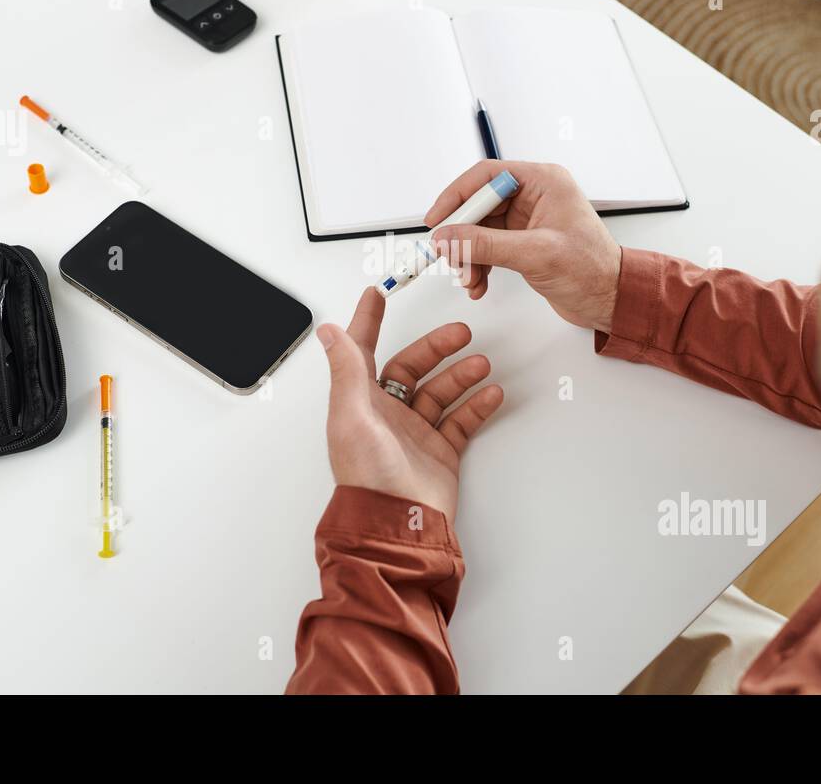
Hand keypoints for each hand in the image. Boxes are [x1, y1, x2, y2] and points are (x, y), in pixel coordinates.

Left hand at [316, 288, 504, 521]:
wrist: (398, 525)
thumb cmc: (368, 477)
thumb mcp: (352, 416)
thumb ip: (347, 370)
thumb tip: (329, 331)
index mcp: (360, 402)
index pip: (363, 351)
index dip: (368, 322)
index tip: (376, 296)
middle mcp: (386, 414)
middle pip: (412, 367)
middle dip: (436, 347)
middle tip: (460, 332)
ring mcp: (414, 433)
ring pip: (440, 391)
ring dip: (461, 375)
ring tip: (481, 364)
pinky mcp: (439, 452)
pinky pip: (461, 420)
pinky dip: (477, 406)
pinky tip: (491, 394)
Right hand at [425, 160, 622, 332]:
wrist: (610, 300)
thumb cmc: (592, 270)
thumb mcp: (535, 254)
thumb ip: (487, 245)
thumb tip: (449, 238)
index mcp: (543, 182)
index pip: (486, 176)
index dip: (456, 196)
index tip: (436, 219)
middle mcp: (534, 196)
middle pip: (479, 205)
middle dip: (462, 234)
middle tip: (448, 255)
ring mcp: (527, 220)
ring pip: (480, 229)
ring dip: (469, 254)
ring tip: (468, 278)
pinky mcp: (524, 242)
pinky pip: (488, 247)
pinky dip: (479, 264)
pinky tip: (478, 283)